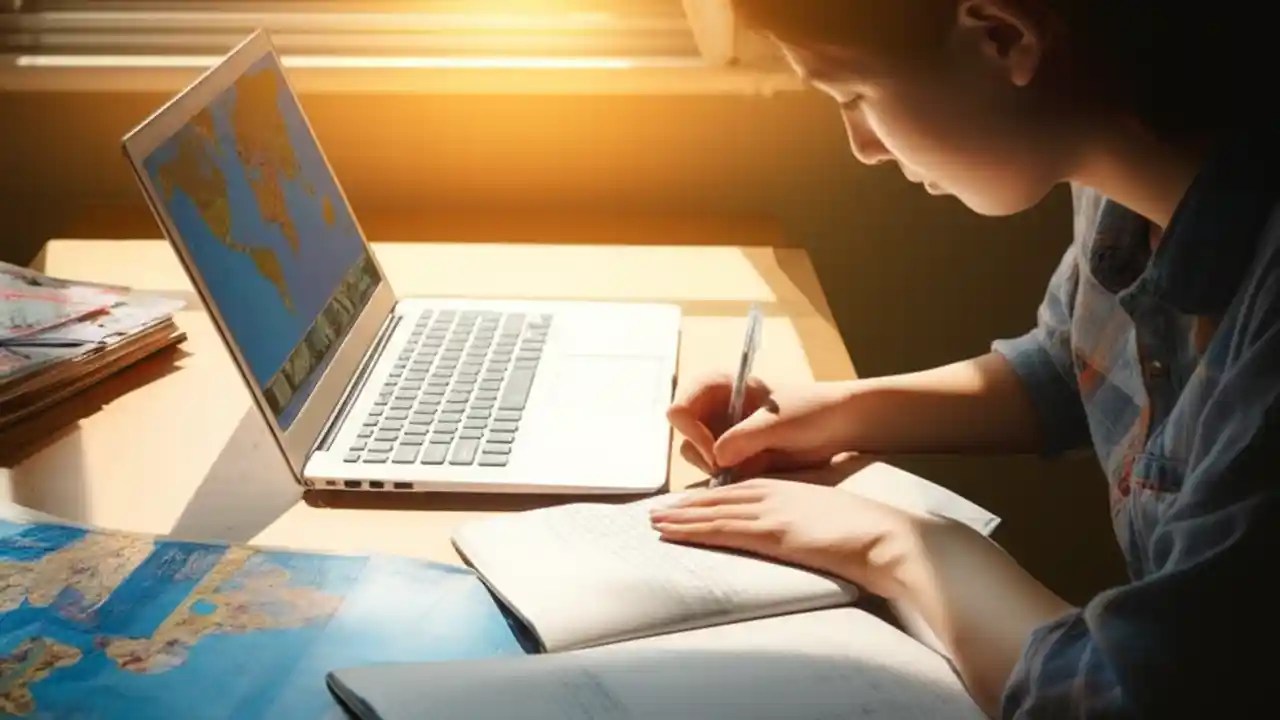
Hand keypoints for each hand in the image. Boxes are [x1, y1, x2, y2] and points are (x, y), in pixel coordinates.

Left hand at [649, 478, 921, 598]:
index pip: (739, 491)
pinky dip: (692, 530)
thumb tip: (804, 532)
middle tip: (659, 511)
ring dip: (680, 517)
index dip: (710, 497)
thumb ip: (810, 520)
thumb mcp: (832, 517)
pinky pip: (722, 529)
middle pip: (720, 498)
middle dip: (687, 505)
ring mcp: (771, 512)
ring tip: (654, 521)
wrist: (888, 537)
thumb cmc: (869, 533)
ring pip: (713, 512)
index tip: (689, 502)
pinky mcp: (771, 532)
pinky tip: (672, 533)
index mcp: (789, 489)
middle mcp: (774, 495)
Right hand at [667, 373, 858, 477]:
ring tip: (750, 467)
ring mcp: (723, 432)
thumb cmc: (812, 410)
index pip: (680, 410)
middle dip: (704, 455)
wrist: (841, 426)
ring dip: (716, 468)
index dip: (692, 433)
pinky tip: (754, 473)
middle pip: (684, 436)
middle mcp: (715, 408)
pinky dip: (728, 478)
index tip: (718, 453)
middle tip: (732, 467)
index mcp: (719, 386)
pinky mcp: (735, 455)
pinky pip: (716, 471)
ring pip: (697, 457)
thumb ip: (744, 437)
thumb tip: (717, 459)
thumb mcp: (777, 423)